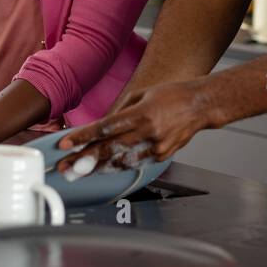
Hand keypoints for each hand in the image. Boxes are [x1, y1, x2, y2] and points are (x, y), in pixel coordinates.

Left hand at [55, 80, 213, 177]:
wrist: (201, 105)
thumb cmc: (172, 95)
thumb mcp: (142, 94)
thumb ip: (120, 110)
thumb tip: (101, 125)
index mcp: (140, 113)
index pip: (104, 128)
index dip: (82, 138)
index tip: (65, 145)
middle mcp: (147, 131)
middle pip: (108, 149)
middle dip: (83, 160)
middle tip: (65, 168)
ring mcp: (155, 146)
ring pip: (120, 162)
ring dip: (97, 168)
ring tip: (78, 173)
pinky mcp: (161, 155)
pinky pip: (134, 163)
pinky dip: (117, 167)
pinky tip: (102, 170)